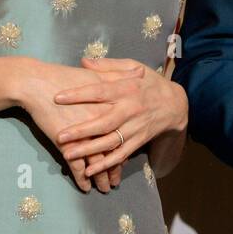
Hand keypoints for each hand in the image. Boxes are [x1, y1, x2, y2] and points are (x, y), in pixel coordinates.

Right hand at [14, 60, 123, 192]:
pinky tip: (85, 187)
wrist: (37, 83)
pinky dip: (82, 178)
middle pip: (113, 150)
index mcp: (111, 106)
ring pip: (98, 162)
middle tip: (116, 182)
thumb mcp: (98, 73)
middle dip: (115, 169)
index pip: (124, 130)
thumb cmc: (66, 77)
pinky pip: (78, 167)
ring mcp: (84, 135)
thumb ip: (121, 75)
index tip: (128, 158)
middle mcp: (101, 123)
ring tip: (104, 188)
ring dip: (101, 178)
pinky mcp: (67, 144)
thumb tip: (140, 73)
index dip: (126, 146)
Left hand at [54, 58, 187, 178]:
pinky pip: (121, 155)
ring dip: (89, 150)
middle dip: (81, 130)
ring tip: (68, 154)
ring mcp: (135, 127)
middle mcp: (131, 109)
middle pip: (104, 122)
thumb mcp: (132, 67)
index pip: (100, 91)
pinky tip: (89, 171)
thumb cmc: (148, 83)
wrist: (175, 104)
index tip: (57, 98)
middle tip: (60, 136)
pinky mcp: (138, 141)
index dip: (79, 94)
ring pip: (111, 141)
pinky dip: (106, 165)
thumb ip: (108, 66)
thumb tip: (83, 62)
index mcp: (127, 88)